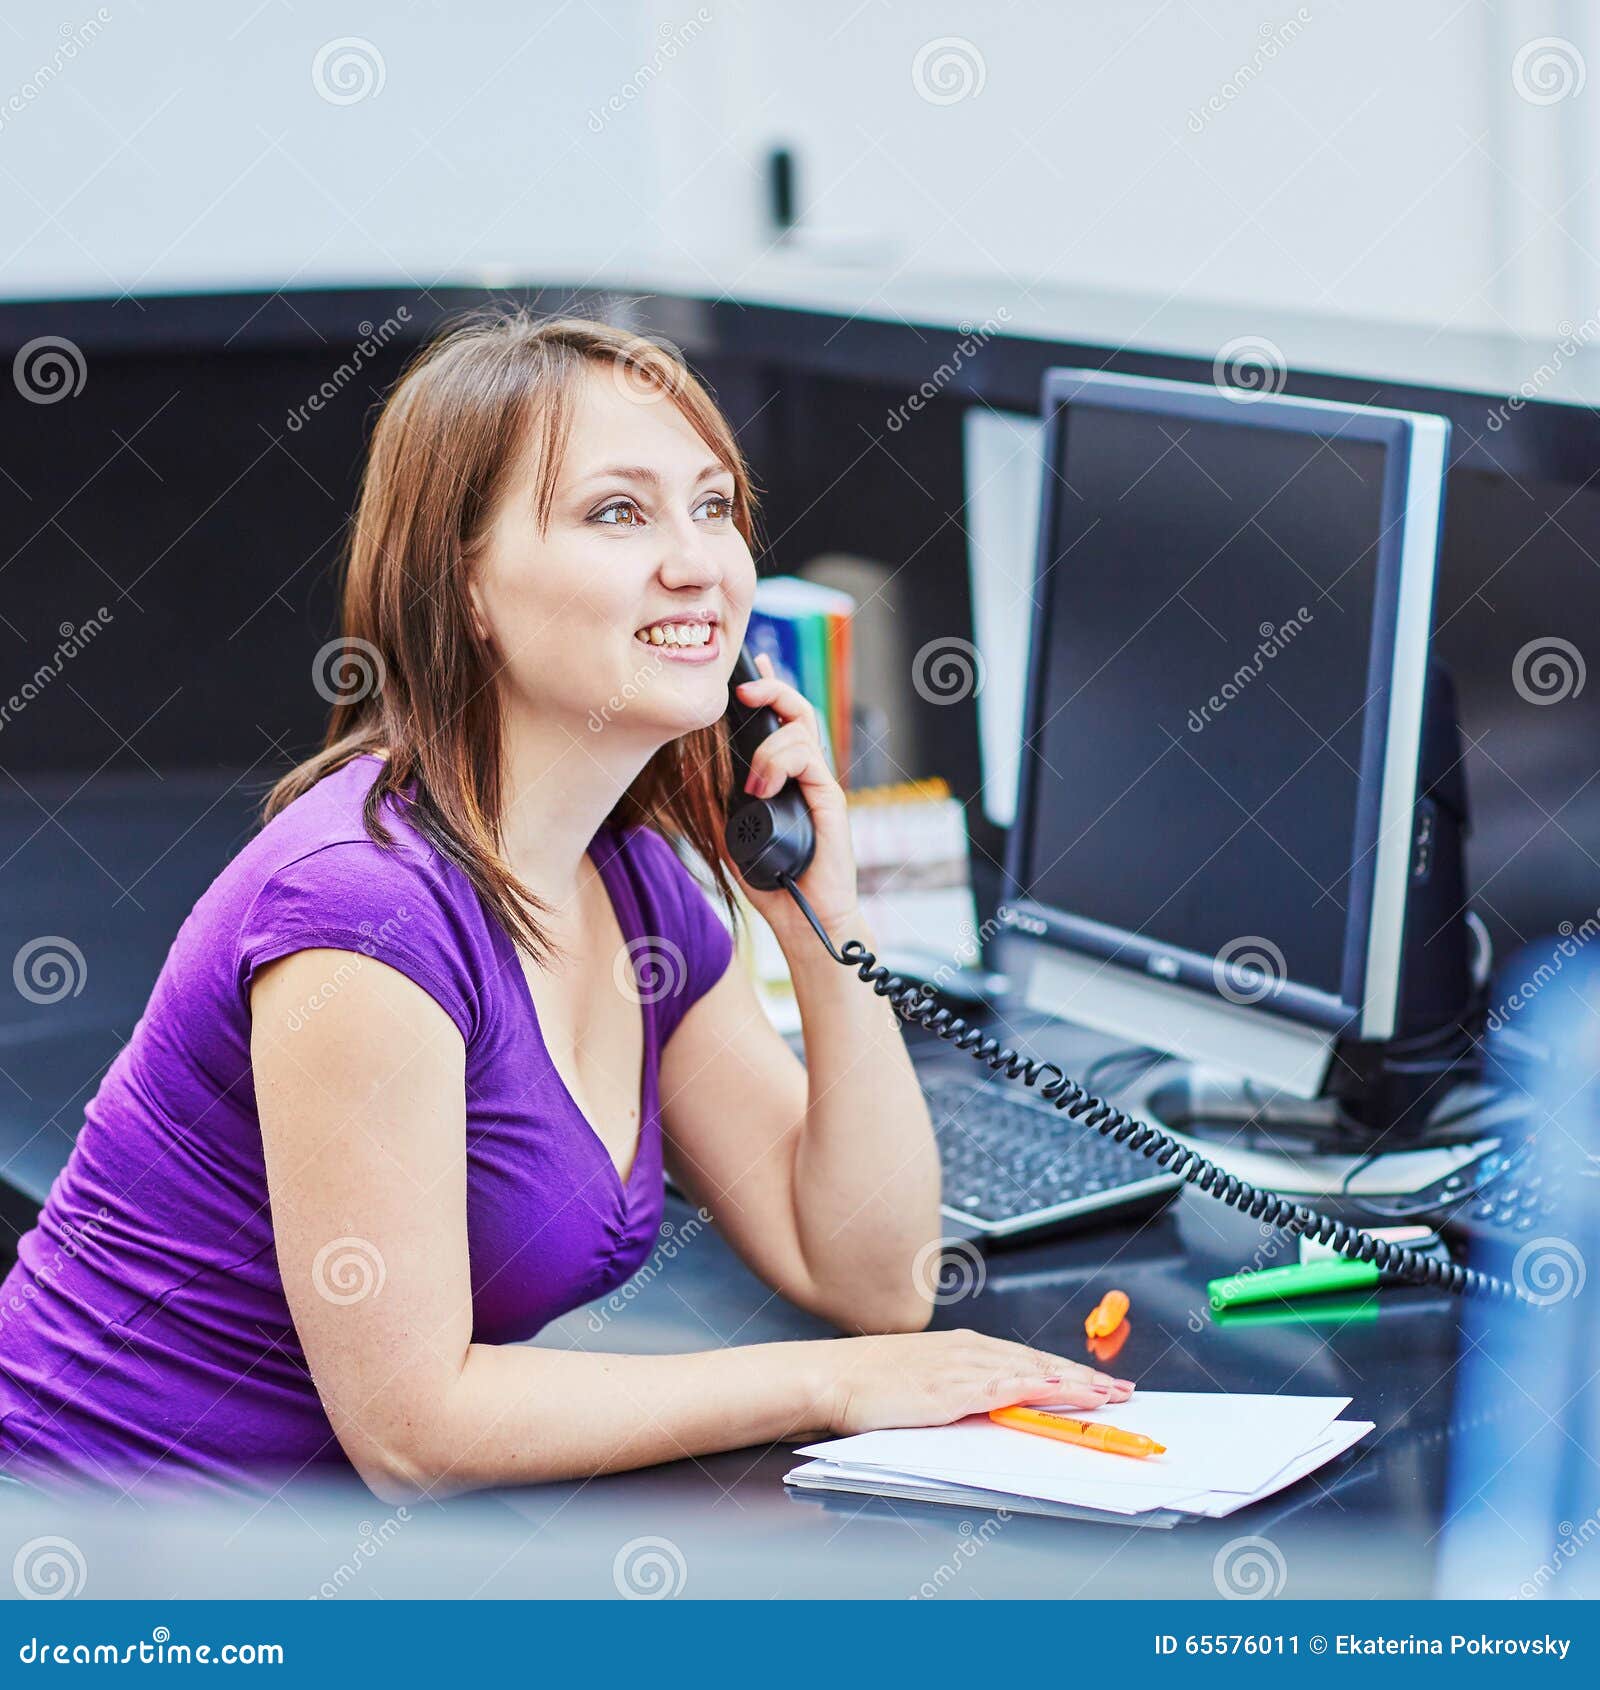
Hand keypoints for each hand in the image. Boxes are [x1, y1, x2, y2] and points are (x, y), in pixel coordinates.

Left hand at [732, 651, 858, 936]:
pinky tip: (762, 789)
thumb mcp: (731, 833)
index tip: (750, 665)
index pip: (780, 719)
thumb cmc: (772, 878)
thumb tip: (693, 775)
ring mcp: (820, 784)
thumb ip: (718, 802)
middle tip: (744, 690)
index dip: (767, 687)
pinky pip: (809, 759)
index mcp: (785, 775)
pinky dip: (780, 765)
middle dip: (772, 689)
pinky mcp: (830, 799)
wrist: (803, 917)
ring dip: (769, 747)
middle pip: (798, 710)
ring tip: (752, 784)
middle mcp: (806, 773)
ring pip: (801, 730)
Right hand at [823, 1327, 1135, 1436]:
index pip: (1026, 1360)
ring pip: (1030, 1373)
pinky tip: (1059, 1392)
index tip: (1097, 1381)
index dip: (1065, 1371)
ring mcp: (962, 1369)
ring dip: (1072, 1383)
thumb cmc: (869, 1381)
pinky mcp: (951, 1389)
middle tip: (1121, 1390)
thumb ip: (958, 1389)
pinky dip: (1037, 1389)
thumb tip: (990, 1405)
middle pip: (1038, 1363)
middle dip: (1083, 1377)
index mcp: (963, 1348)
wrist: (833, 1376)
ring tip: (1106, 1396)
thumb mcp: (922, 1379)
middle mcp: (968, 1352)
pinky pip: (1005, 1388)